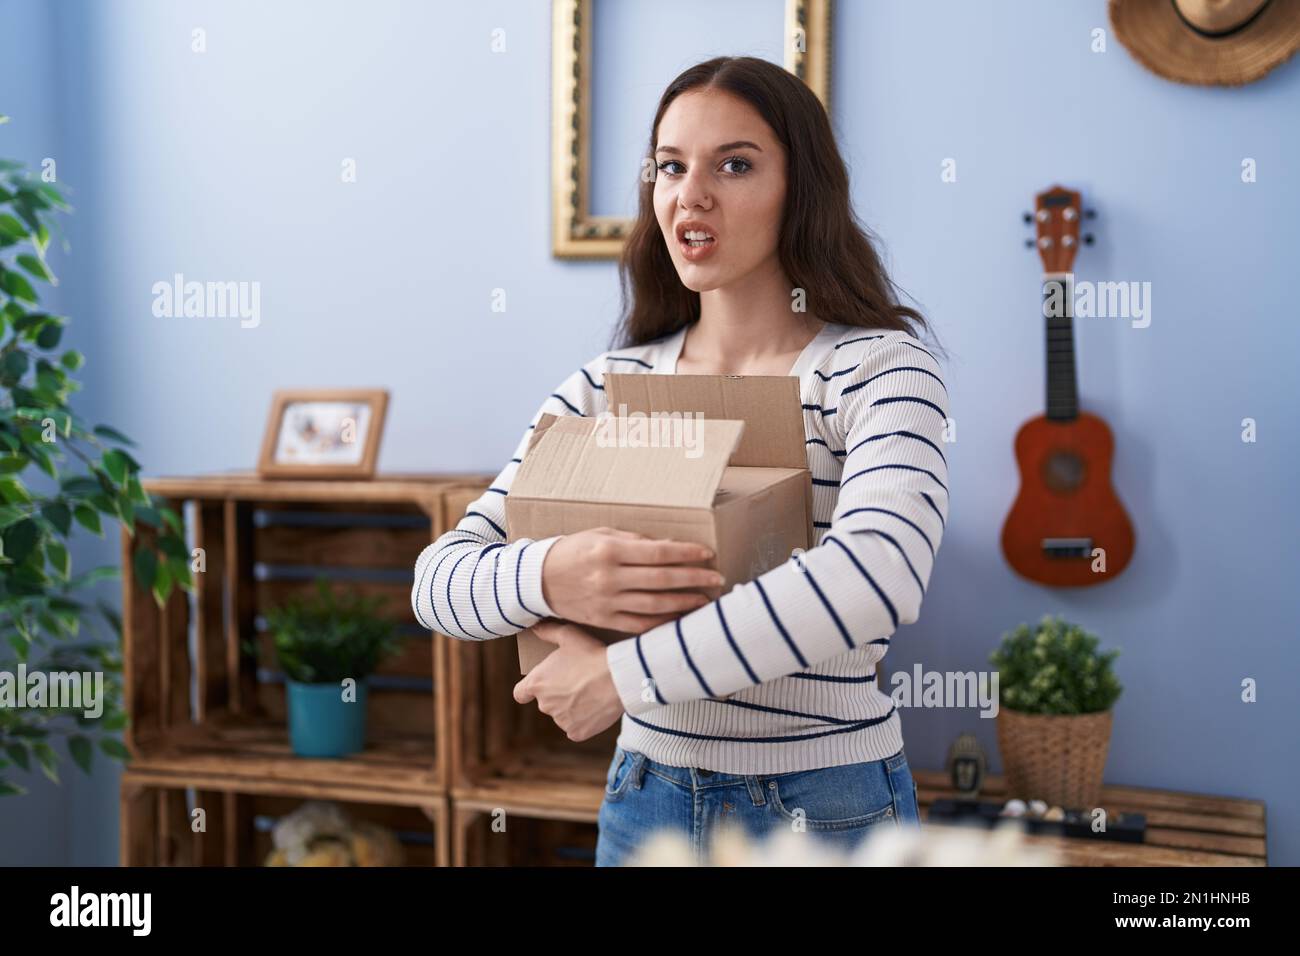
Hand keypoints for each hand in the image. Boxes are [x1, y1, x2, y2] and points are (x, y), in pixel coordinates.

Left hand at [512, 619, 625, 740]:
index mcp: (538, 683)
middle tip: (577, 682)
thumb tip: (535, 628)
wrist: (618, 678)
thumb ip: (548, 632)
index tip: (535, 689)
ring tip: (590, 693)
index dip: (527, 691)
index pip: (520, 693)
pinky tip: (595, 708)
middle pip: (546, 702)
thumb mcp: (568, 635)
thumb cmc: (592, 654)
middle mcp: (545, 704)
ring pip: (563, 715)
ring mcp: (561, 720)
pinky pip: (576, 729)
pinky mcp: (577, 732)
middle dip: (558, 694)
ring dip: (572, 708)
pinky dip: (584, 722)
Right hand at [540, 527, 723, 631]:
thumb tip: (668, 546)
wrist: (537, 581)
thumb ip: (634, 541)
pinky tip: (679, 620)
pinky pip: (639, 625)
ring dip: (684, 603)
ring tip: (705, 601)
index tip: (706, 554)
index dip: (685, 554)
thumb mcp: (600, 534)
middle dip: (693, 579)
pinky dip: (662, 624)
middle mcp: (609, 577)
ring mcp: (607, 602)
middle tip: (717, 578)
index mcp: (609, 550)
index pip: (657, 552)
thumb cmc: (572, 551)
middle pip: (661, 579)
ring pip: (654, 605)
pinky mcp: (604, 620)